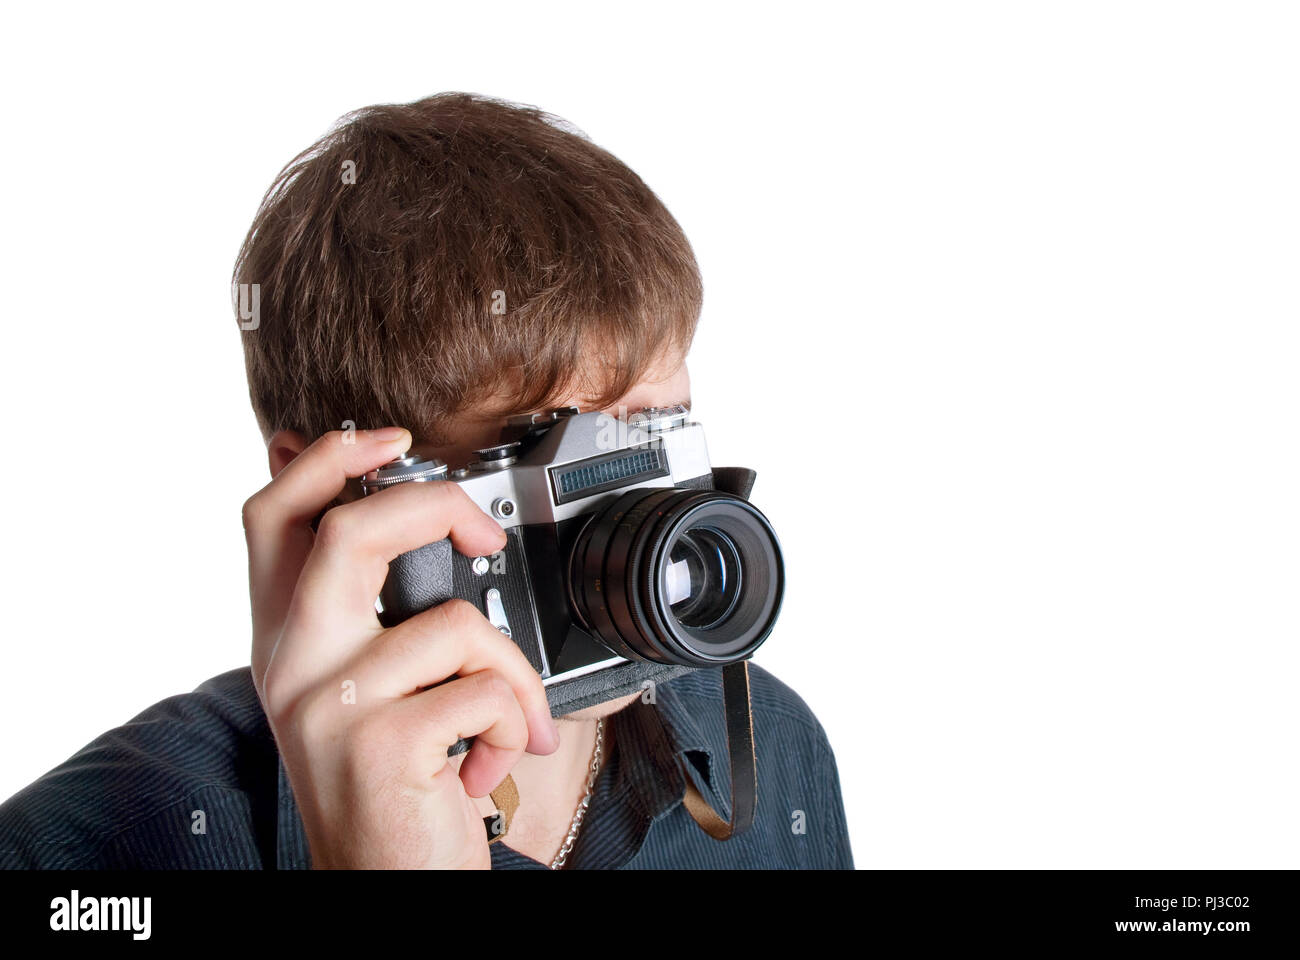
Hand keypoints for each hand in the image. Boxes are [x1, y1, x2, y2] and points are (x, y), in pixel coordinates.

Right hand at [241, 427, 559, 868]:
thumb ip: (368, 611)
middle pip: (349, 532)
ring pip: (456, 624)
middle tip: (481, 534)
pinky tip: (493, 759)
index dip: (326, 459)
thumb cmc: (390, 782)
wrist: (387, 885)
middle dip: (434, 508)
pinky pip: (484, 689)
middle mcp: (292, 665)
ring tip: (504, 719)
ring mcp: (330, 705)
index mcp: (284, 637)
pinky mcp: (379, 746)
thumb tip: (396, 519)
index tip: (384, 437)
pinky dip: (515, 720)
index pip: (272, 516)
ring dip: (510, 674)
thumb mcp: (357, 687)